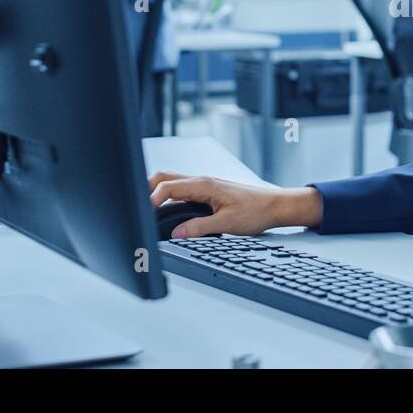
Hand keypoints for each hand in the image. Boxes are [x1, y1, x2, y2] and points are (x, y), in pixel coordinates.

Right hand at [147, 171, 322, 238]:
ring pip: (172, 182)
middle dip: (147, 190)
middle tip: (138, 208)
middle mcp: (202, 181)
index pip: (168, 187)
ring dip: (158, 192)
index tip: (143, 213)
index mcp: (204, 185)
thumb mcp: (227, 224)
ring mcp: (204, 185)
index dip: (151, 199)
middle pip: (165, 178)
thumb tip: (177, 234)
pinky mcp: (208, 191)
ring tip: (147, 210)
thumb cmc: (256, 211)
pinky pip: (182, 189)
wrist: (274, 206)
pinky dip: (169, 196)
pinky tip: (166, 209)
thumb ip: (200, 228)